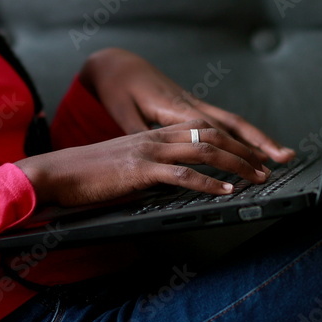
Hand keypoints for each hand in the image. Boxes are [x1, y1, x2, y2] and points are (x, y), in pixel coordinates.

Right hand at [16, 120, 271, 206]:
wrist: (55, 173)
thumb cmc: (85, 174)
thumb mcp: (124, 165)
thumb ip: (150, 168)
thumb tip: (172, 182)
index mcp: (152, 134)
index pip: (201, 129)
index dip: (231, 140)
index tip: (252, 154)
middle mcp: (154, 137)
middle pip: (210, 135)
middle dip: (243, 150)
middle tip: (266, 166)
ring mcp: (148, 151)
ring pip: (204, 150)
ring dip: (235, 164)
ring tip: (256, 177)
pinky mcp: (140, 170)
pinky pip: (182, 175)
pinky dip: (209, 183)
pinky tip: (225, 191)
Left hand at [79, 48, 294, 164]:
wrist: (118, 64)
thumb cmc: (119, 88)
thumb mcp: (122, 112)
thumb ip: (139, 132)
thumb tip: (152, 152)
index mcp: (174, 107)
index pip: (211, 130)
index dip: (233, 147)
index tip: (251, 163)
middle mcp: (190, 103)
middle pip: (232, 124)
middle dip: (259, 142)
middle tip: (282, 159)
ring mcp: (194, 103)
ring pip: (232, 121)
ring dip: (257, 138)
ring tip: (280, 155)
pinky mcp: (191, 104)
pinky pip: (223, 119)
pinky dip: (242, 133)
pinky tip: (253, 147)